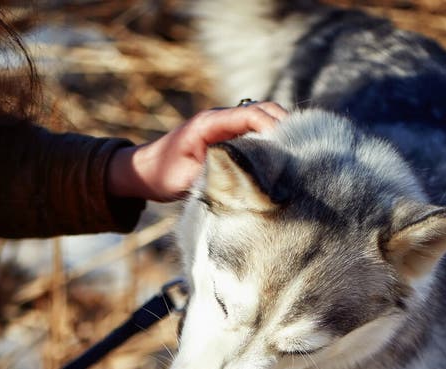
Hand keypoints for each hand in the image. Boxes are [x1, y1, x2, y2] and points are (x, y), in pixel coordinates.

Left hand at [106, 102, 287, 201]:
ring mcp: (225, 127)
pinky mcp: (227, 138)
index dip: (273, 126)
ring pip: (261, 120)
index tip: (290, 145)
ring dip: (279, 133)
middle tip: (303, 149)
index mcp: (209, 123)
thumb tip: (247, 181)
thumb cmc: (161, 175)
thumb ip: (217, 175)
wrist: (143, 171)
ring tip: (297, 154)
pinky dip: (270, 142)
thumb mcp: (188, 179)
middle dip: (284, 126)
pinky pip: (254, 133)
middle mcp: (220, 119)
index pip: (250, 114)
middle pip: (262, 111)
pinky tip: (281, 159)